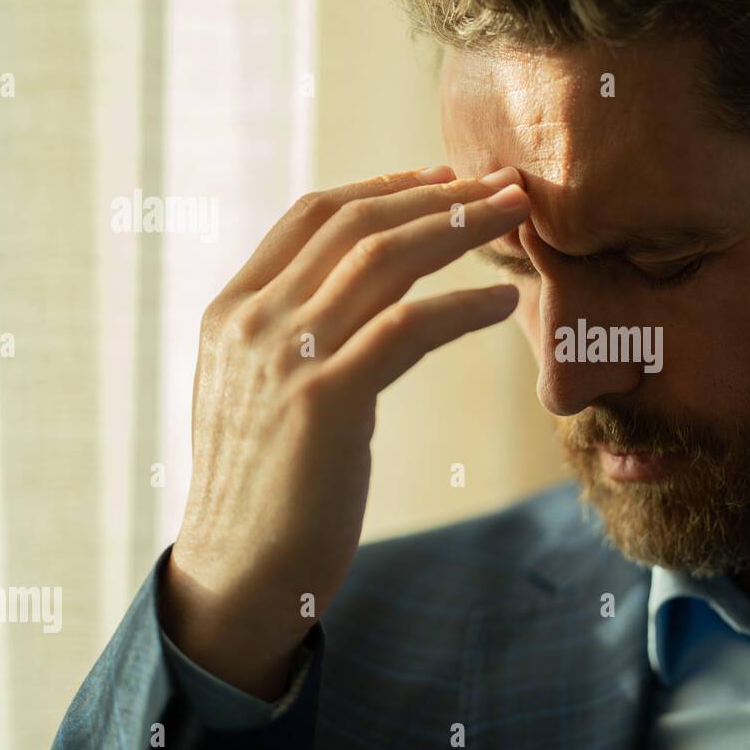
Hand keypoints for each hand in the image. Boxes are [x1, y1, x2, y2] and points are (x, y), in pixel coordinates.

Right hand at [160, 166, 528, 699]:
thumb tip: (352, 294)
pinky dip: (461, 306)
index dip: (385, 184)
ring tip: (517, 219)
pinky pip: (406, 328)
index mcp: (232, 309)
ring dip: (460, 230)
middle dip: (439, 195)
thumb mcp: (259, 391)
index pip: (312, 214)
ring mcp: (283, 358)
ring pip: (382, 260)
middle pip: (356, 223)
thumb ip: (291, 334)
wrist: (237, 574)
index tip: (443, 175)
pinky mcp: (323, 402)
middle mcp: (252, 320)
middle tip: (505, 183)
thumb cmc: (264, 487)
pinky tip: (502, 302)